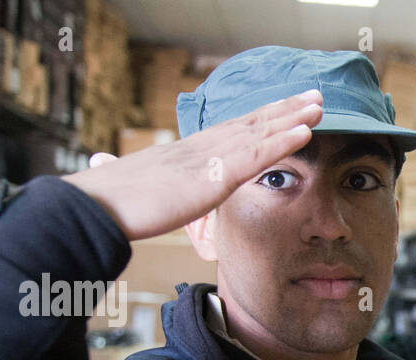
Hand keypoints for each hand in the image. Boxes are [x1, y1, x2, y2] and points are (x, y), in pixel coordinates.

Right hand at [62, 92, 324, 240]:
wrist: (95, 207)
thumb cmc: (111, 202)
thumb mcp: (133, 189)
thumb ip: (135, 181)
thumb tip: (102, 163)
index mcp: (188, 152)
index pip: (232, 130)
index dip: (262, 118)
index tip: (285, 109)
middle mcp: (201, 147)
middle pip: (251, 122)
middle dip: (285, 109)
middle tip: (315, 96)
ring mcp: (208, 158)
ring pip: (260, 132)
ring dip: (293, 118)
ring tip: (320, 105)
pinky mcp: (213, 175)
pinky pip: (256, 155)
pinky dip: (283, 141)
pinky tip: (305, 131)